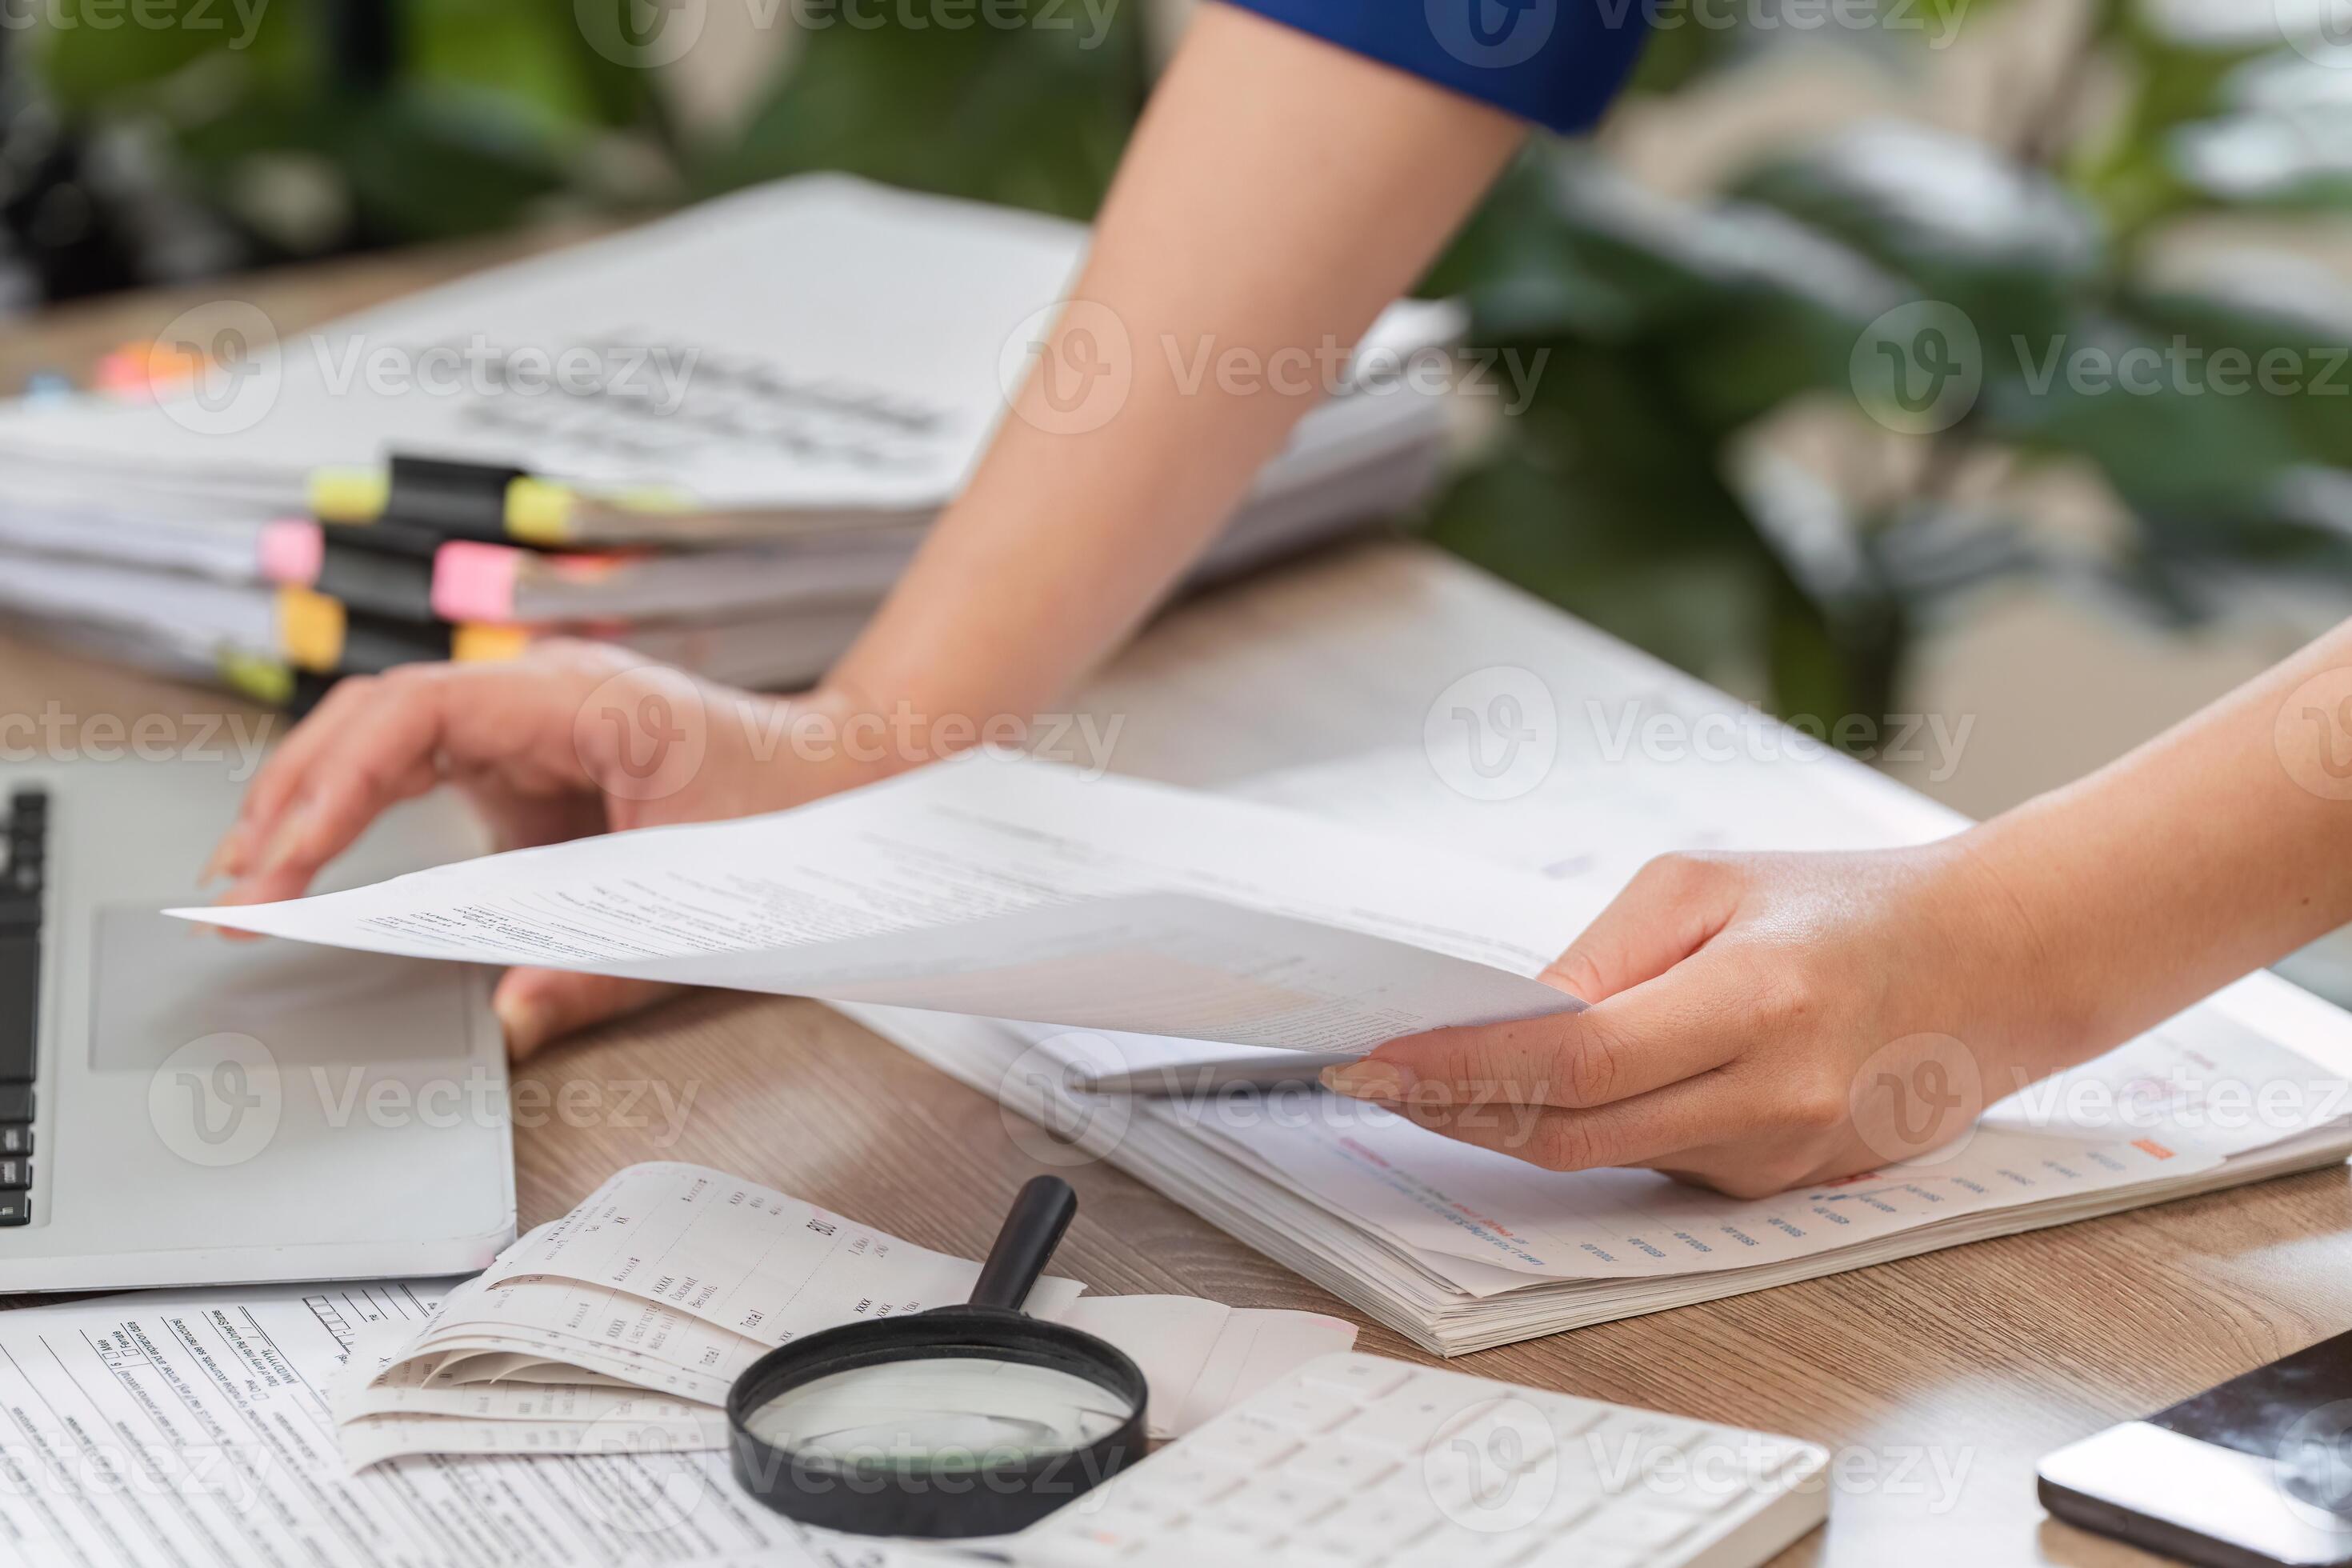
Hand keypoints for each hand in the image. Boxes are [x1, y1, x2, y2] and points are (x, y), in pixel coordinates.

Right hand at [207, 642, 900, 1057]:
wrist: (846, 774)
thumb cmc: (788, 806)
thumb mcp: (703, 894)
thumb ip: (607, 963)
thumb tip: (514, 1018)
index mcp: (580, 702)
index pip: (417, 718)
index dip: (335, 788)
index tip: (283, 861)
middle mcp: (539, 699)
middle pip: (376, 720)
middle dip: (294, 798)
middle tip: (237, 889)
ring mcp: (528, 727)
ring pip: (386, 742)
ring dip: (313, 802)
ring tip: (252, 882)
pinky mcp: (529, 766)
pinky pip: (425, 775)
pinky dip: (363, 817)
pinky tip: (320, 868)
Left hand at [1320, 843, 2075, 1196]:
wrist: (1992, 966)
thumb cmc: (1844, 904)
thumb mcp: (1708, 885)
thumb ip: (1602, 955)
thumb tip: (1510, 1020)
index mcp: (1755, 1003)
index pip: (1576, 1062)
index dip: (1464, 1070)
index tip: (1375, 1062)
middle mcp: (1770, 1099)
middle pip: (1572, 1135)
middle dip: (1457, 1112)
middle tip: (1369, 1084)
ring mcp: (1780, 1160)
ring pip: (1604, 1161)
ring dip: (1507, 1129)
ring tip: (1422, 1086)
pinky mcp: (1781, 1189)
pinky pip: (1655, 1165)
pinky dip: (1587, 1134)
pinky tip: (1531, 1101)